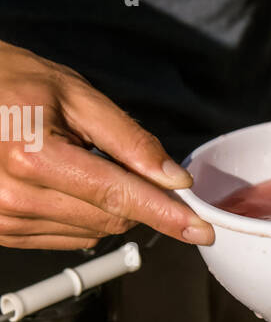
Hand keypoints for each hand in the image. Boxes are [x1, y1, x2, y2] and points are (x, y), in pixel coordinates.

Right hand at [0, 42, 214, 249]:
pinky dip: (81, 216)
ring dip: (107, 208)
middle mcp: (15, 194)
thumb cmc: (11, 82)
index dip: (166, 214)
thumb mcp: (74, 95)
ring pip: (92, 233)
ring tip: (79, 163)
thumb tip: (171, 178)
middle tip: (131, 167)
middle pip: (111, 219)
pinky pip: (65, 238)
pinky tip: (66, 184)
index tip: (200, 229)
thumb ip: (128, 140)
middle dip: (137, 199)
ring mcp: (4, 217)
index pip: (118, 195)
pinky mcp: (2, 231)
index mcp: (33, 155)